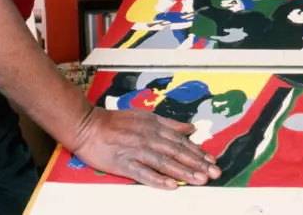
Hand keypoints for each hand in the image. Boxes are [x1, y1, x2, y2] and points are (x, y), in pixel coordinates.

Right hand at [69, 107, 220, 188]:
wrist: (88, 126)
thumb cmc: (116, 121)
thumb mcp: (145, 116)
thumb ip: (169, 124)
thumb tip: (190, 128)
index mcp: (154, 127)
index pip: (181, 141)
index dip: (198, 152)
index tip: (212, 160)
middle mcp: (148, 138)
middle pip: (177, 152)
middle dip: (198, 164)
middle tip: (214, 173)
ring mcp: (136, 151)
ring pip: (165, 163)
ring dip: (184, 172)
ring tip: (200, 180)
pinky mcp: (124, 163)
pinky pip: (143, 173)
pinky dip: (158, 180)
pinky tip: (171, 186)